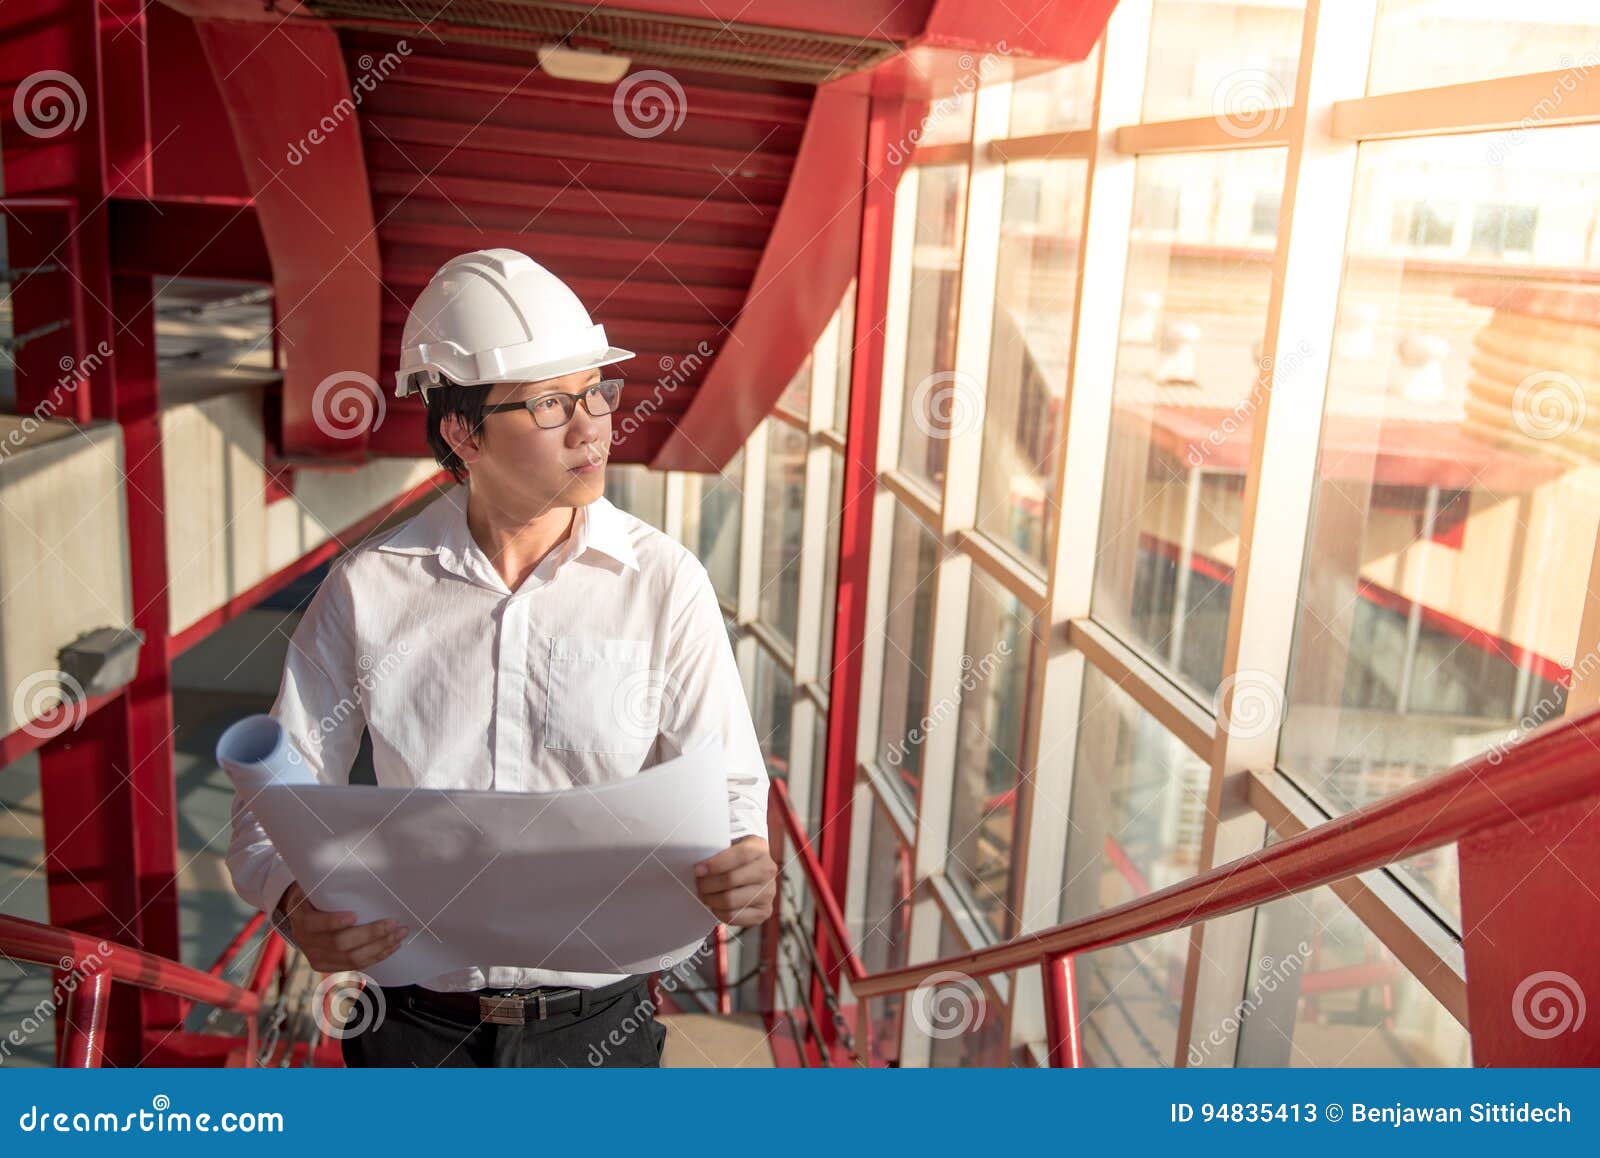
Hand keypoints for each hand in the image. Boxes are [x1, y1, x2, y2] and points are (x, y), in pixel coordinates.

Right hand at [275, 881, 406, 972]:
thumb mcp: (315, 886)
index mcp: (301, 917)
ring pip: (351, 959)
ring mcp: (317, 957)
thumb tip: (362, 867)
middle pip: (339, 944)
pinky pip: (355, 966)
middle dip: (370, 934)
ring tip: (399, 934)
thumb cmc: (315, 894)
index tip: (354, 915)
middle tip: (393, 923)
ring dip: (380, 947)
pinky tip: (392, 946)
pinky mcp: (328, 967)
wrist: (299, 916)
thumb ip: (330, 884)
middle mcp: (306, 941)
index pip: (315, 924)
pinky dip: (377, 956)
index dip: (334, 922)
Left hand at [694, 836, 776, 925]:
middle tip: (698, 884)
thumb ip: (716, 851)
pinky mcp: (764, 911)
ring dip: (710, 899)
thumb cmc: (735, 859)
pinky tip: (715, 905)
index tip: (698, 870)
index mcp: (759, 848)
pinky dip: (718, 912)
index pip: (740, 855)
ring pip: (729, 900)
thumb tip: (698, 867)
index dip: (716, 864)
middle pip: (731, 880)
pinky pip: (733, 916)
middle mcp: (768, 870)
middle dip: (707, 884)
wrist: (752, 872)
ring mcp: (768, 892)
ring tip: (704, 894)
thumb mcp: (730, 846)